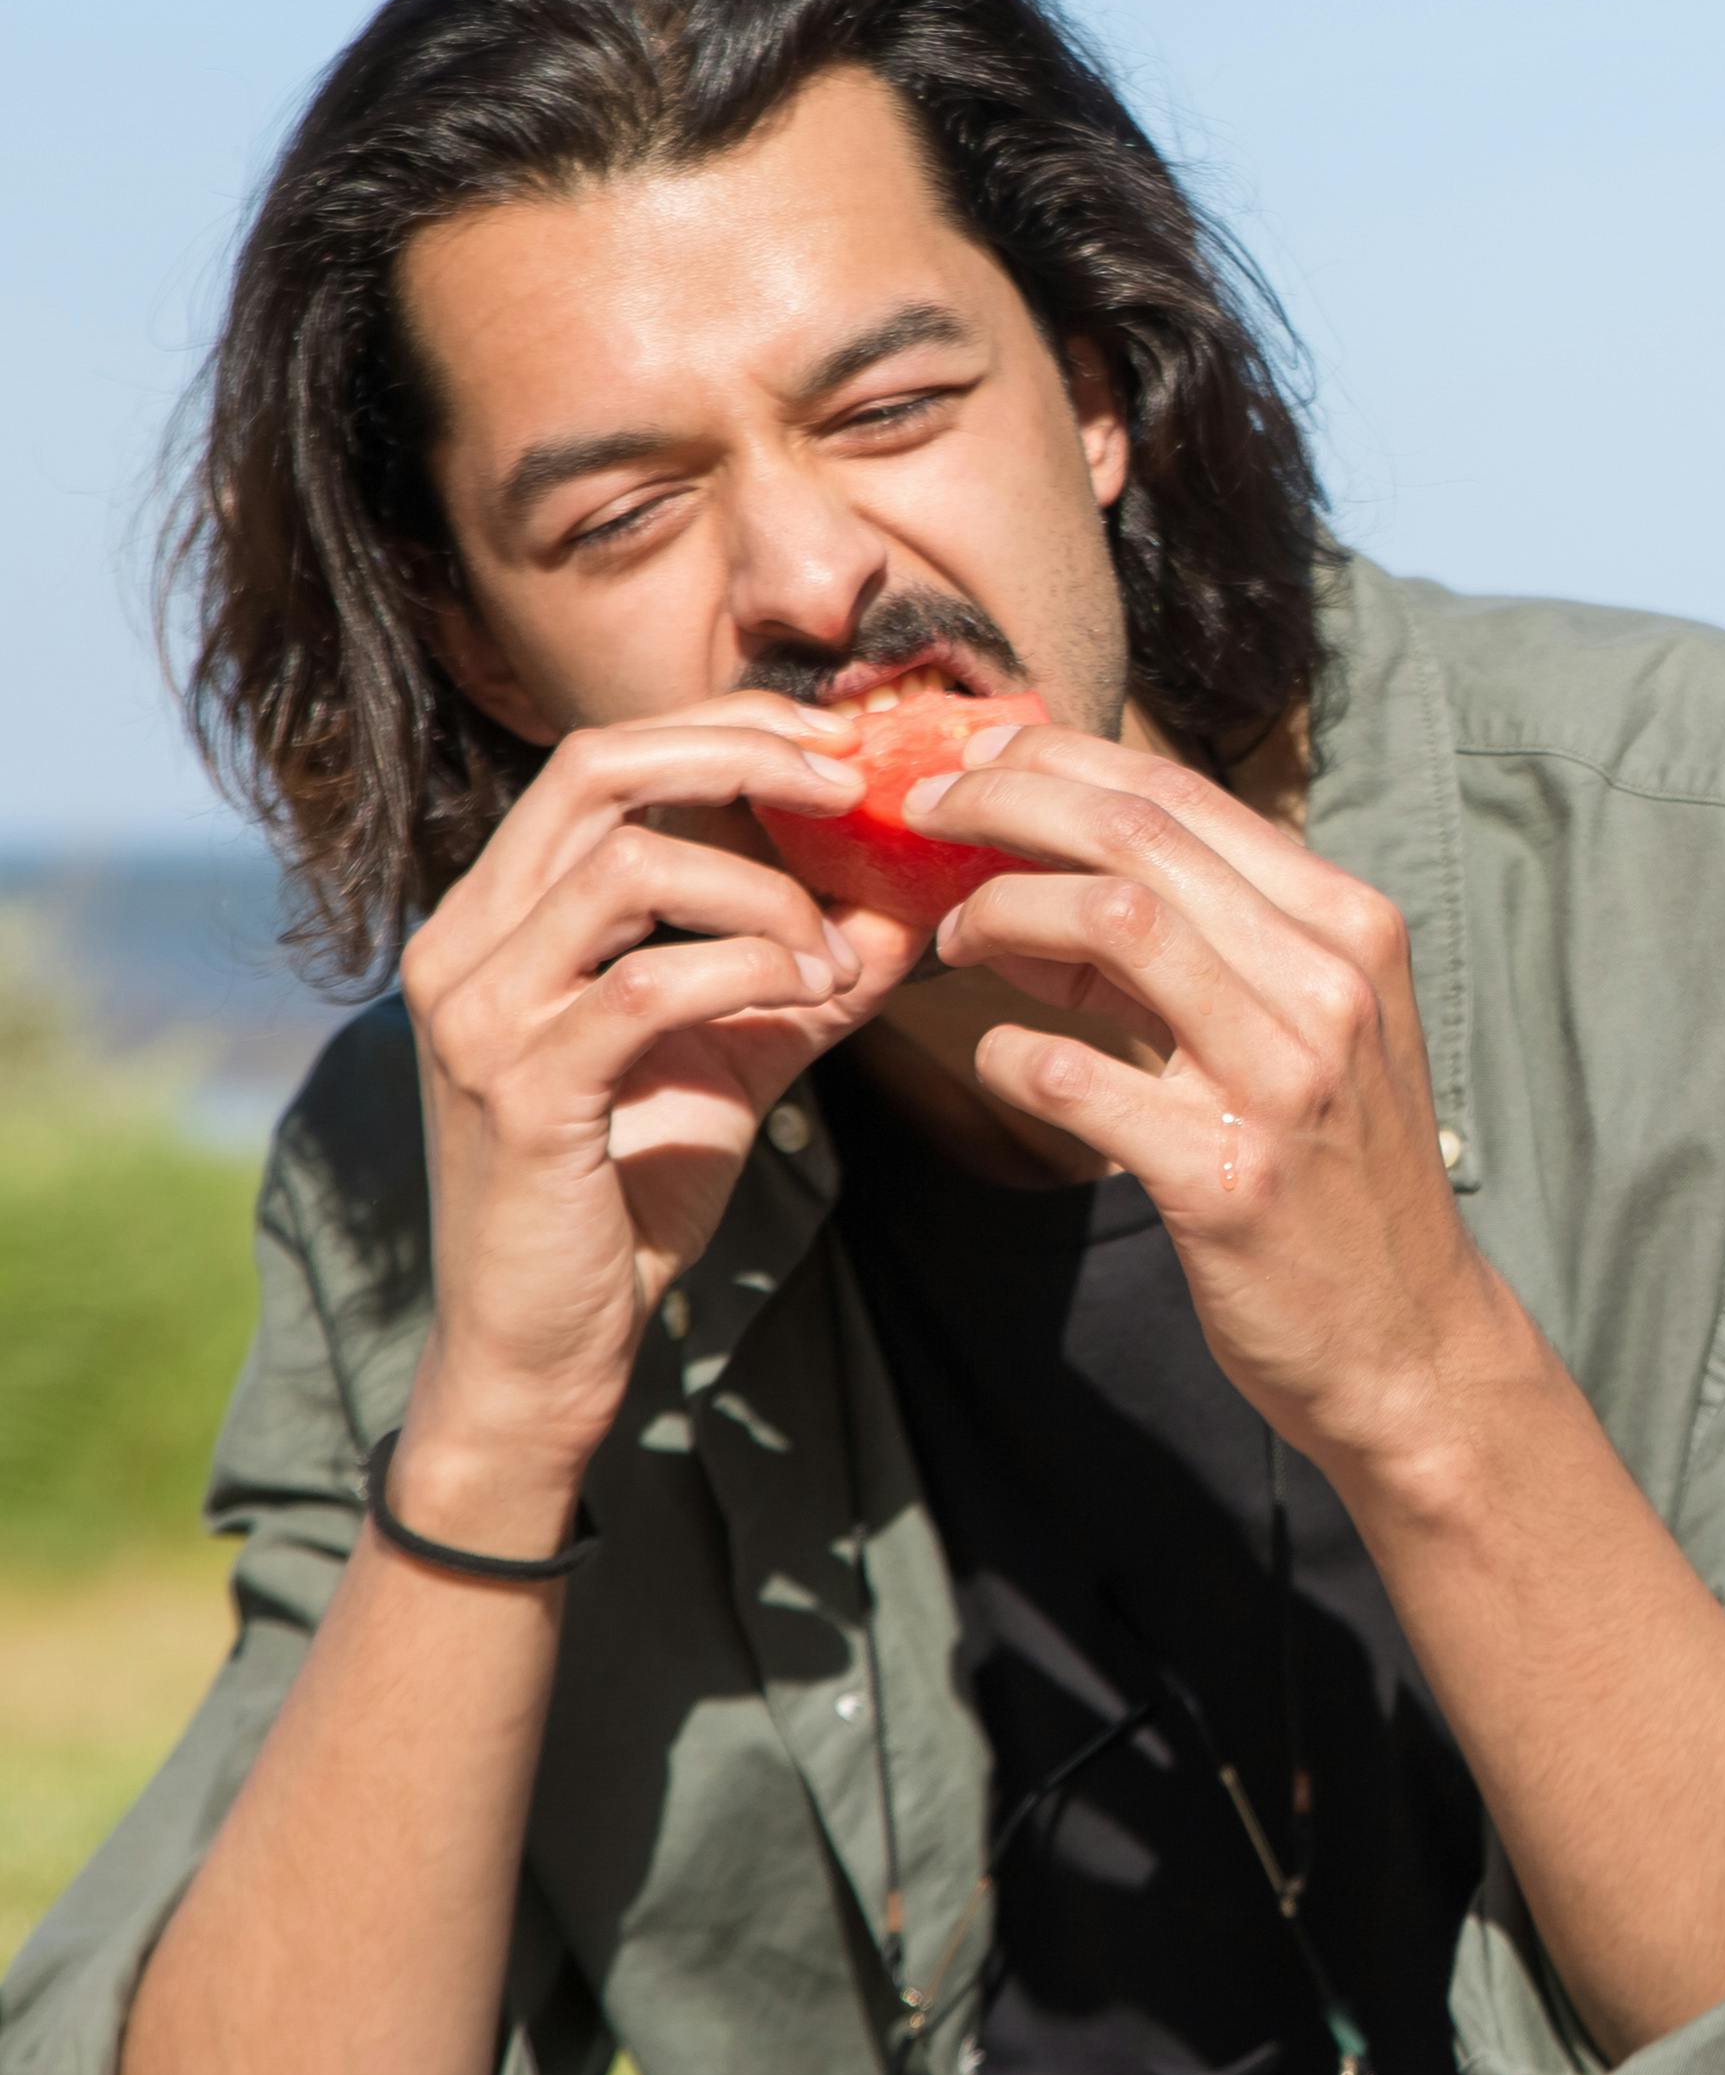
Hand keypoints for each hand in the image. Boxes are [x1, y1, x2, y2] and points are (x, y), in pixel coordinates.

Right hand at [396, 696, 908, 1489]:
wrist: (543, 1343)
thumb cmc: (626, 1192)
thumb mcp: (734, 1055)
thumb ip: (805, 976)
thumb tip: (908, 910)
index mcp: (502, 914)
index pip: (601, 759)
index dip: (724, 731)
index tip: (840, 746)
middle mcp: (466, 940)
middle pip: (596, 771)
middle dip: (741, 756)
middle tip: (855, 786)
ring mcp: (480, 1010)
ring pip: (629, 866)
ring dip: (764, 892)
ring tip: (835, 953)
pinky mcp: (520, 1088)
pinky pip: (648, 984)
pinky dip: (749, 971)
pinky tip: (811, 993)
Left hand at [908, 722, 1506, 1468]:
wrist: (1410, 1340)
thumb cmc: (1341, 1179)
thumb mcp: (1302, 1034)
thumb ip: (1190, 951)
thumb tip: (1030, 886)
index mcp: (1351, 930)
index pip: (1185, 797)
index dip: (1060, 761)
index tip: (974, 764)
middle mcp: (1329, 986)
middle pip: (1139, 837)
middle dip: (1005, 803)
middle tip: (924, 817)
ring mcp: (1283, 1079)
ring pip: (1112, 923)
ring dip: (1000, 913)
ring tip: (954, 941)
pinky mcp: (1225, 1176)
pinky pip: (1072, 1077)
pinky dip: (1009, 1057)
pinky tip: (1000, 1063)